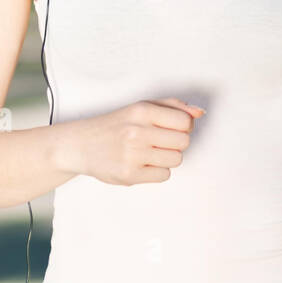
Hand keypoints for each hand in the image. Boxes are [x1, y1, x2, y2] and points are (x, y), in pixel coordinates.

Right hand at [55, 96, 203, 185]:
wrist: (81, 145)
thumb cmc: (115, 125)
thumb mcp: (141, 107)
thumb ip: (172, 107)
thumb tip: (199, 112)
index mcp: (142, 111)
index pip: (185, 122)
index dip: (184, 126)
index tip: (172, 128)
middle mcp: (137, 131)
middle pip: (184, 142)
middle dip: (176, 142)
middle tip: (161, 142)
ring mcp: (133, 155)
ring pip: (176, 159)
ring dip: (168, 157)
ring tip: (151, 152)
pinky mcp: (129, 175)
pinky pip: (164, 175)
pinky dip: (157, 171)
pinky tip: (144, 164)